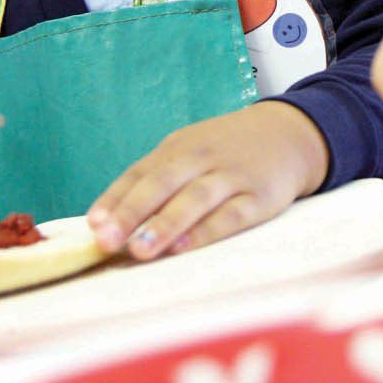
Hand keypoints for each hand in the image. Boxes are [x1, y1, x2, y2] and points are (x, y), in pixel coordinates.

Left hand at [87, 101, 330, 261]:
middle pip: (162, 184)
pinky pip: (230, 215)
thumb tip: (110, 226)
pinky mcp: (259, 197)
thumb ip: (157, 184)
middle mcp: (200, 158)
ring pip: (194, 199)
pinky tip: (184, 248)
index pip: (139, 174)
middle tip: (106, 241)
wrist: (289, 133)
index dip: (115, 200)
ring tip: (139, 249)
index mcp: (177, 149)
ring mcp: (231, 176)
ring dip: (165, 223)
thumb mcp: (190, 154)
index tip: (93, 227)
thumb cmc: (227, 152)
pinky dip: (205, 231)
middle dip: (132, 213)